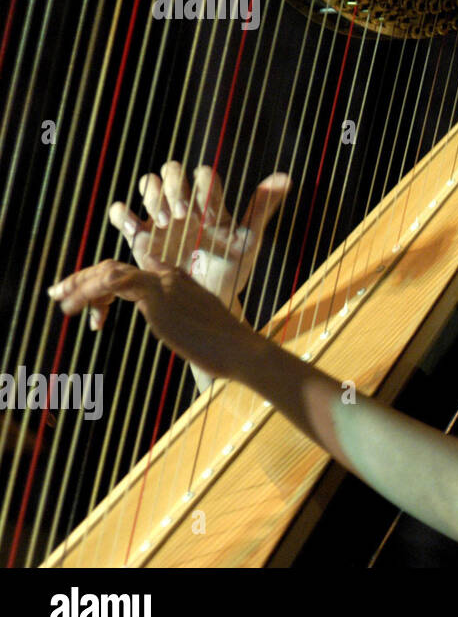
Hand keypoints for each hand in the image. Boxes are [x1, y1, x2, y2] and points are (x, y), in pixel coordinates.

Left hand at [47, 255, 258, 379]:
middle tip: (58, 293)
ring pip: (109, 272)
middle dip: (82, 278)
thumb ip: (178, 318)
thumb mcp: (197, 328)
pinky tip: (76, 308)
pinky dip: (88, 291)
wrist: (240, 349)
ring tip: (61, 301)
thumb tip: (164, 320)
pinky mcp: (155, 296)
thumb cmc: (223, 347)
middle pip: (114, 267)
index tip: (81, 298)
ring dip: (80, 284)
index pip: (131, 271)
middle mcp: (167, 276)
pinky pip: (112, 283)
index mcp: (176, 281)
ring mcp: (161, 284)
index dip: (102, 282)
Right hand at [107, 162, 290, 310]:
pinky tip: (139, 230)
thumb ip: (262, 208)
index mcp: (210, 202)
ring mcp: (161, 218)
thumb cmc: (233, 269)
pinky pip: (120, 212)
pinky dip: (124, 214)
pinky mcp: (140, 236)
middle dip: (176, 187)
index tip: (211, 216)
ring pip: (147, 183)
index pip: (203, 173)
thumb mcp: (248, 239)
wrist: (208, 301)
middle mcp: (185, 204)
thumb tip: (286, 178)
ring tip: (166, 222)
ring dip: (154, 196)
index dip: (204, 188)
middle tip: (184, 216)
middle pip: (171, 170)